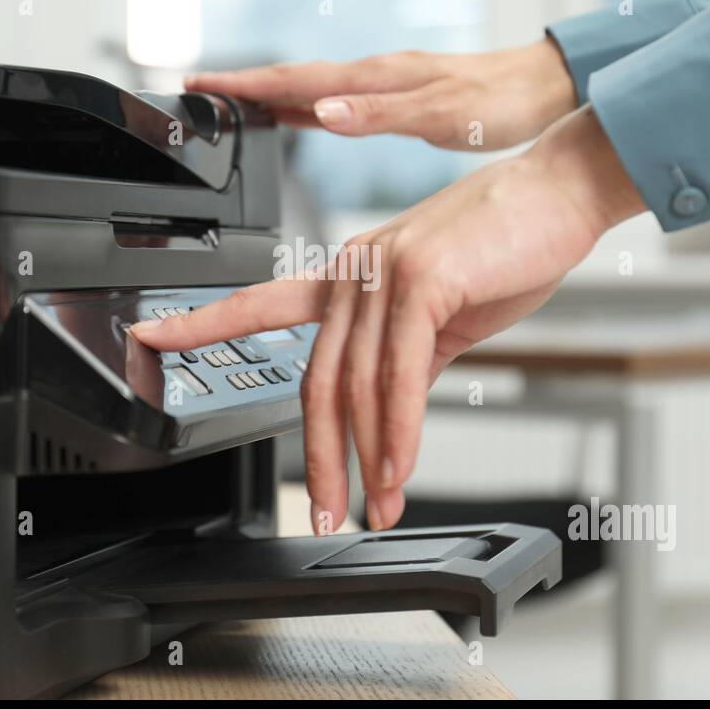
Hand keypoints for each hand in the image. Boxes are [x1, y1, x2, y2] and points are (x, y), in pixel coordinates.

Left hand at [131, 106, 644, 532]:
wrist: (558, 196)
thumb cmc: (505, 246)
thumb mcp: (442, 314)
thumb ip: (408, 358)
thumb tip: (390, 411)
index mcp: (347, 274)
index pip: (261, 304)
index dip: (201, 322)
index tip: (151, 336)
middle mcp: (352, 271)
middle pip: (315, 379)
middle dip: (320, 458)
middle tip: (327, 512)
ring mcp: (381, 272)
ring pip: (354, 385)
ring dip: (366, 459)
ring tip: (375, 507)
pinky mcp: (420, 280)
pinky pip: (398, 374)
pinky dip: (398, 432)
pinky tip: (400, 470)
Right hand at [185, 38, 576, 150]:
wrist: (541, 89)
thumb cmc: (499, 103)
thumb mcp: (439, 115)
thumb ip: (378, 116)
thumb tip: (320, 114)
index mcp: (375, 80)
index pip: (293, 80)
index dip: (243, 85)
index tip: (199, 84)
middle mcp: (373, 78)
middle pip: (292, 80)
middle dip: (242, 86)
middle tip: (198, 93)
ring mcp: (382, 86)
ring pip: (310, 89)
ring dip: (268, 96)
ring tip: (231, 105)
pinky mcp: (396, 98)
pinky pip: (334, 100)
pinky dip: (303, 106)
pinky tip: (296, 117)